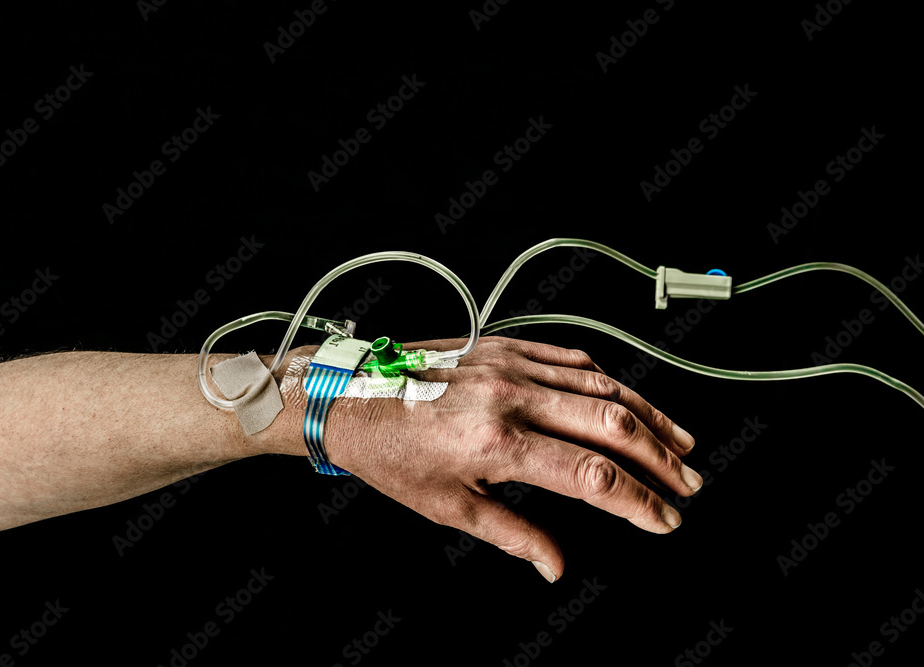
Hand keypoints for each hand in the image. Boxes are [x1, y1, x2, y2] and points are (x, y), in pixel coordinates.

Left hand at [265, 336, 699, 582]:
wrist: (348, 395)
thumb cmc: (390, 454)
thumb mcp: (447, 506)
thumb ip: (512, 534)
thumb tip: (557, 566)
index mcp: (497, 443)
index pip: (591, 476)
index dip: (637, 501)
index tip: (665, 519)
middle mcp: (511, 396)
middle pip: (610, 425)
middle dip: (659, 459)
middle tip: (689, 484)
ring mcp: (509, 364)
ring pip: (600, 385)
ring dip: (647, 416)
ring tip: (680, 442)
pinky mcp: (503, 344)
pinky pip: (570, 357)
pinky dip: (607, 379)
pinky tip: (627, 399)